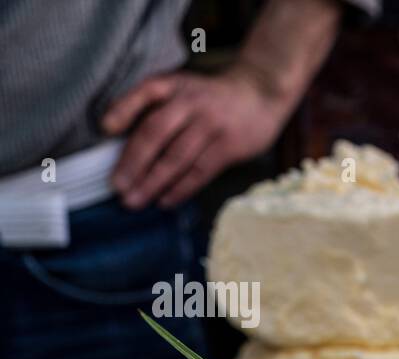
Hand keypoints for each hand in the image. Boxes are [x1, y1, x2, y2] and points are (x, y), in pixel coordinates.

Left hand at [102, 66, 296, 208]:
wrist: (261, 94)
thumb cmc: (212, 98)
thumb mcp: (182, 88)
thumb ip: (156, 106)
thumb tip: (119, 139)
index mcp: (174, 85)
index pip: (145, 92)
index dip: (123, 110)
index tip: (106, 130)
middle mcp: (191, 102)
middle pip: (156, 133)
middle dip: (134, 162)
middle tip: (118, 187)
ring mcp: (212, 125)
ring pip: (176, 157)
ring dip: (153, 182)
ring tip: (135, 201)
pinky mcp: (229, 146)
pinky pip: (200, 171)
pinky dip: (180, 188)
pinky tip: (165, 201)